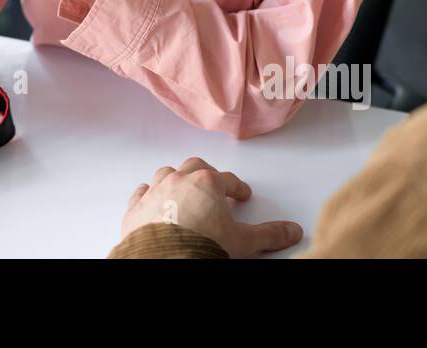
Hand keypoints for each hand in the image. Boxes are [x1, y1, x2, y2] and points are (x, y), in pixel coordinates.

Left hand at [120, 157, 303, 257]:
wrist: (164, 260)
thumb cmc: (199, 247)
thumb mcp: (242, 242)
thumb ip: (268, 235)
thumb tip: (290, 231)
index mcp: (206, 184)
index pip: (228, 180)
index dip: (237, 187)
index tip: (242, 194)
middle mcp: (179, 181)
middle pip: (195, 167)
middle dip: (206, 173)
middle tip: (214, 183)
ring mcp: (155, 192)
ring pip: (166, 173)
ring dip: (176, 178)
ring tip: (183, 186)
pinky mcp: (136, 208)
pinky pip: (142, 192)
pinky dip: (148, 193)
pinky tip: (151, 196)